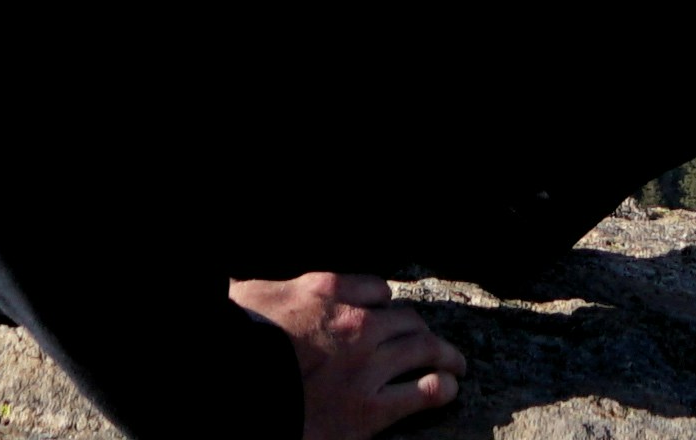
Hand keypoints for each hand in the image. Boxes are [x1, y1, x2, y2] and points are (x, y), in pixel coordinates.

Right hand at [233, 268, 464, 439]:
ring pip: (424, 349)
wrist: (239, 385)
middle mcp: (356, 323)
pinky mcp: (370, 408)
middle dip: (420, 329)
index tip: (385, 311)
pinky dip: (441, 388)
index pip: (375, 288)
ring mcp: (368, 365)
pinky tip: (449, 389)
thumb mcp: (248, 297)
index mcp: (327, 293)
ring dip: (445, 355)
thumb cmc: (239, 339)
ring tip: (456, 364)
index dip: (383, 302)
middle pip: (406, 319)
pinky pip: (422, 392)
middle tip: (429, 340)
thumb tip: (239, 286)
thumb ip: (260, 292)